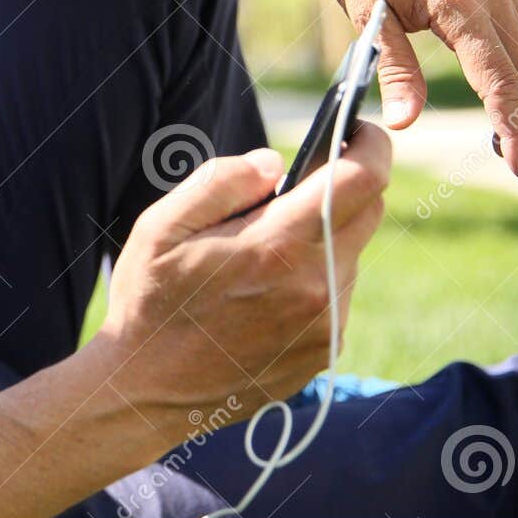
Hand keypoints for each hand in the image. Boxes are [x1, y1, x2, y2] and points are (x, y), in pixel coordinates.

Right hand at [93, 128, 389, 439]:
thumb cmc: (149, 302)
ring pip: (349, 253)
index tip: (360, 128)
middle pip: (367, 213)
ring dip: (321, 238)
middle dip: (340, 187)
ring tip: (258, 253)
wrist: (146, 390)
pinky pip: (337, 293)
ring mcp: (326, 326)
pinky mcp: (325, 351)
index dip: (371, 143)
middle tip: (291, 188)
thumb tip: (274, 161)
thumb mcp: (161, 227)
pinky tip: (263, 290)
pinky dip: (313, 276)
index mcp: (275, 249)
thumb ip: (220, 182)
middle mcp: (315, 289)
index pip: (360, 180)